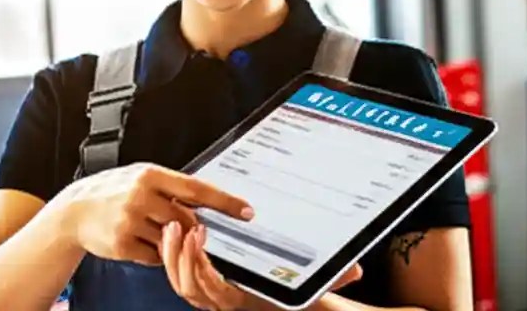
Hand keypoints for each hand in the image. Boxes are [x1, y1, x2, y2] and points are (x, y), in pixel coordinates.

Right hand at [53, 163, 252, 266]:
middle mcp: (141, 196)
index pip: (197, 189)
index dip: (225, 202)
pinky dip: (154, 254)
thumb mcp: (142, 177)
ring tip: (151, 229)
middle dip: (190, 227)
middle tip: (179, 225)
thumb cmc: (113, 191)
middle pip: (188, 220)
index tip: (246, 211)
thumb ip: (171, 187)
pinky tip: (140, 240)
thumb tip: (205, 202)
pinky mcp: (122, 244)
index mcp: (150, 175)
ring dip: (170, 241)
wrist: (75, 210)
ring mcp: (131, 221)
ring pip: (172, 240)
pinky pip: (154, 257)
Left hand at [161, 222, 362, 310]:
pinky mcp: (211, 294)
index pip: (214, 289)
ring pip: (182, 287)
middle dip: (177, 257)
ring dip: (171, 258)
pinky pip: (185, 283)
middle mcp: (227, 308)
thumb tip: (355, 270)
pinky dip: (175, 262)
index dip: (200, 264)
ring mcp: (216, 303)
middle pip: (188, 288)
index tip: (199, 234)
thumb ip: (335, 281)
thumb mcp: (319, 291)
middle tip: (179, 224)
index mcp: (246, 304)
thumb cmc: (306, 302)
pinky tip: (179, 238)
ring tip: (173, 226)